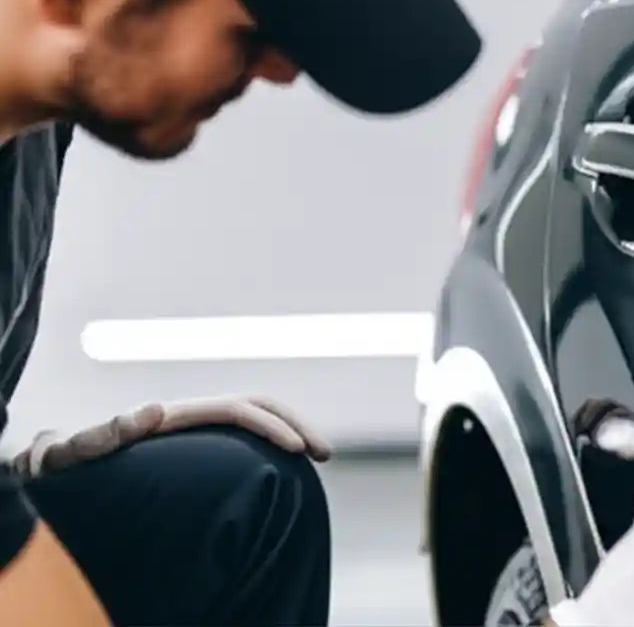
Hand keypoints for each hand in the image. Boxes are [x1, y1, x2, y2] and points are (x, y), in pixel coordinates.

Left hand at [14, 395, 331, 477]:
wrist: (62, 460)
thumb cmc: (69, 461)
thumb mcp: (83, 448)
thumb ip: (111, 430)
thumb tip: (157, 407)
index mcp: (179, 413)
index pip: (239, 408)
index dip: (272, 426)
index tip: (297, 452)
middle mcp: (193, 415)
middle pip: (259, 405)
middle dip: (297, 424)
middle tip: (325, 454)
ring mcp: (198, 431)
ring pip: (258, 420)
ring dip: (292, 431)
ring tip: (318, 459)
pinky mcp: (200, 449)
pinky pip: (246, 442)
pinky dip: (274, 450)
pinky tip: (287, 474)